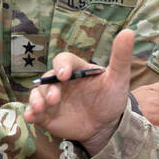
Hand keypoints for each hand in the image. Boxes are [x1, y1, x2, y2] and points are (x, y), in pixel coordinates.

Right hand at [24, 28, 134, 153]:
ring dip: (36, 100)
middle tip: (55, 98)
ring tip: (40, 108)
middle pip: (47, 78)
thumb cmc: (111, 98)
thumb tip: (129, 32)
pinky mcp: (47, 115)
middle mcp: (61, 82)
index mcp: (75, 70)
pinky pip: (34, 111)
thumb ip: (121, 57)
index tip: (65, 75)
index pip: (63, 60)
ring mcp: (52, 99)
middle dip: (49, 87)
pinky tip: (30, 118)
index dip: (62, 66)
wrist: (107, 126)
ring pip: (38, 94)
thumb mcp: (119, 78)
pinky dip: (30, 113)